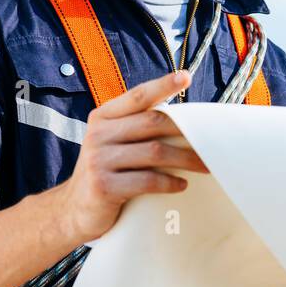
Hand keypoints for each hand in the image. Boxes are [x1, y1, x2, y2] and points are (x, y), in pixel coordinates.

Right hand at [58, 70, 208, 244]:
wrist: (74, 210)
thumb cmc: (106, 172)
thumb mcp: (112, 142)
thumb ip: (136, 127)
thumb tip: (182, 118)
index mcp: (103, 117)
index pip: (138, 96)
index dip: (163, 85)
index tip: (185, 76)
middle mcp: (99, 134)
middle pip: (153, 123)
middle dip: (186, 132)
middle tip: (211, 141)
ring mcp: (99, 160)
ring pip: (155, 152)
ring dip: (186, 159)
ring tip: (205, 166)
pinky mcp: (104, 186)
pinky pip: (147, 180)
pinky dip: (170, 182)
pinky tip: (182, 185)